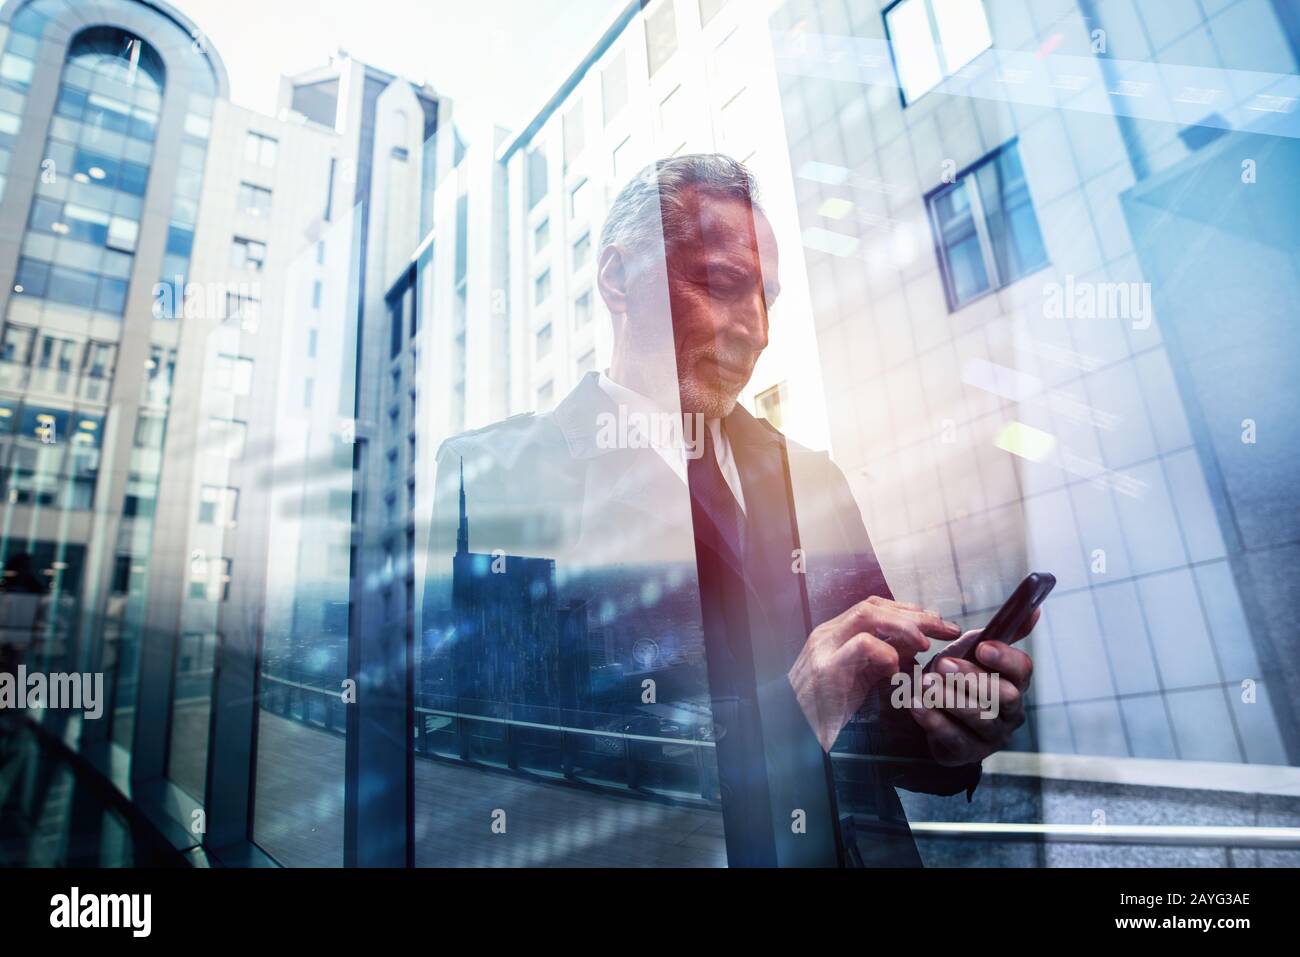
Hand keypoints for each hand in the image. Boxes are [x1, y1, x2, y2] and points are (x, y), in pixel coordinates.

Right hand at [789, 596, 961, 751]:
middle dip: (915, 614)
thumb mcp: (860, 680)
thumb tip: (917, 643)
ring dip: (904, 626)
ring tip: (926, 643)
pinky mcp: (825, 671)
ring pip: (866, 615)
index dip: (910, 611)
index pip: (875, 606)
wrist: (792, 740)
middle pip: (874, 606)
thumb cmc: (826, 714)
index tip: (939, 623)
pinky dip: (885, 652)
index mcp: (834, 635)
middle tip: (946, 629)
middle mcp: (826, 635)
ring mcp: (823, 650)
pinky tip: (896, 668)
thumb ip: (884, 658)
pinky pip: (861, 645)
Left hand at [908, 608, 1038, 765]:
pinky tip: (916, 704)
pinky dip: (933, 720)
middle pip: (1003, 696)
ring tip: (925, 683)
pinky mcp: (967, 753)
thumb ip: (1003, 632)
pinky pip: (953, 738)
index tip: (982, 647)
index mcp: (1015, 682)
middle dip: (972, 678)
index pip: (1022, 670)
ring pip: (979, 718)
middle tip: (942, 664)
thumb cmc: (959, 674)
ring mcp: (991, 736)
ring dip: (950, 698)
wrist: (934, 710)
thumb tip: (1034, 610)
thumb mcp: (976, 649)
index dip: (1004, 658)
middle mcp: (1010, 712)